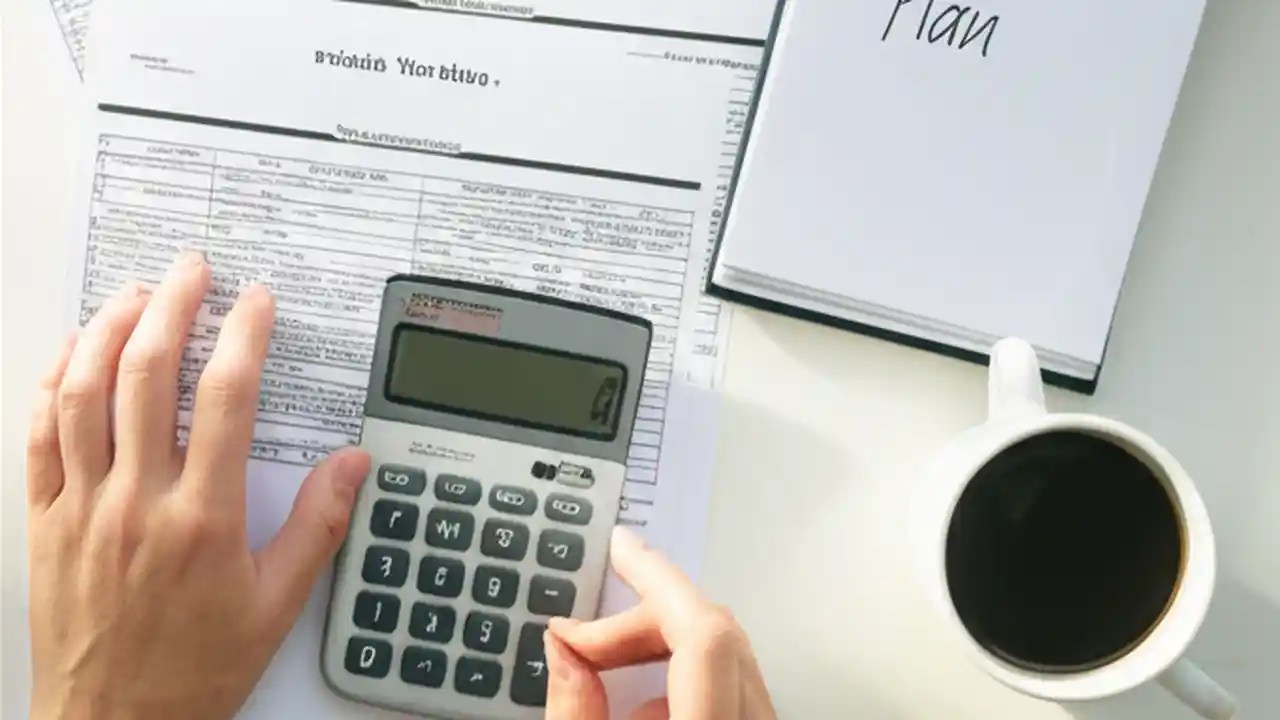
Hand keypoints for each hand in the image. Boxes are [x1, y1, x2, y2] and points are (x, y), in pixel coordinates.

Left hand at [25, 251, 370, 719]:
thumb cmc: (195, 669)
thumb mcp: (278, 604)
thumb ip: (319, 526)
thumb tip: (354, 464)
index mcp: (203, 517)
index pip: (225, 398)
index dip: (243, 336)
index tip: (255, 303)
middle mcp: (137, 501)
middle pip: (146, 375)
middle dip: (172, 308)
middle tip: (192, 270)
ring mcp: (82, 507)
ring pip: (82, 394)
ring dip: (107, 331)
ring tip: (134, 296)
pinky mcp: (44, 522)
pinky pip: (38, 438)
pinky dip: (52, 386)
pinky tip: (71, 357)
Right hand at [543, 527, 775, 719]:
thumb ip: (574, 711)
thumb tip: (564, 650)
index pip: (702, 634)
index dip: (659, 582)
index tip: (621, 548)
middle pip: (716, 638)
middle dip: (643, 625)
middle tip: (584, 638)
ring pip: (727, 664)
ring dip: (660, 660)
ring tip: (601, 682)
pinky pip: (732, 693)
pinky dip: (684, 688)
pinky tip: (639, 715)